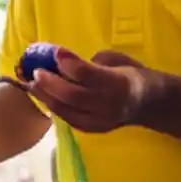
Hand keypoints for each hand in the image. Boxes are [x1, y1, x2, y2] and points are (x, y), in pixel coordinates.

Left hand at [27, 49, 154, 132]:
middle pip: (73, 95)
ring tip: (31, 84)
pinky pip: (68, 119)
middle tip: (36, 71)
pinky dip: (53, 107)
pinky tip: (43, 96)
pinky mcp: (93, 129)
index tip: (54, 51)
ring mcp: (101, 121)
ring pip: (67, 110)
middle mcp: (110, 104)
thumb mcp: (118, 59)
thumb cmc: (131, 74)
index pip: (88, 74)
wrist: (149, 103)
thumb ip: (93, 62)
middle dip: (50, 83)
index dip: (69, 62)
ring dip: (46, 96)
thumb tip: (65, 62)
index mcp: (120, 82)